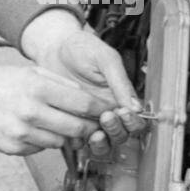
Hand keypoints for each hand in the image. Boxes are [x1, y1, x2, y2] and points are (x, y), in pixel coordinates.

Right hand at [0, 61, 114, 156]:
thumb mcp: (31, 71)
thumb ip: (62, 84)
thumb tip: (90, 100)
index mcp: (38, 87)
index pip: (84, 104)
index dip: (101, 110)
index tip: (109, 113)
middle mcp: (31, 111)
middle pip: (77, 128)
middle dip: (90, 128)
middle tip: (93, 125)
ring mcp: (22, 132)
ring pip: (61, 141)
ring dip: (65, 135)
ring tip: (55, 122)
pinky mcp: (14, 148)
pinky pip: (41, 148)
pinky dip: (43, 140)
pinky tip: (33, 128)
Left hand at [19, 11, 146, 156]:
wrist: (52, 46)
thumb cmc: (81, 48)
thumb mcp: (104, 59)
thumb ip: (121, 82)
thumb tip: (137, 107)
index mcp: (121, 97)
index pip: (136, 120)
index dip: (133, 122)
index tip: (123, 112)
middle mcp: (108, 111)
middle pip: (122, 135)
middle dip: (117, 130)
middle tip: (106, 116)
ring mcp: (89, 119)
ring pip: (103, 144)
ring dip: (102, 143)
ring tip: (94, 132)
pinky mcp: (70, 122)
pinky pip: (78, 141)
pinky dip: (79, 142)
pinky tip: (74, 133)